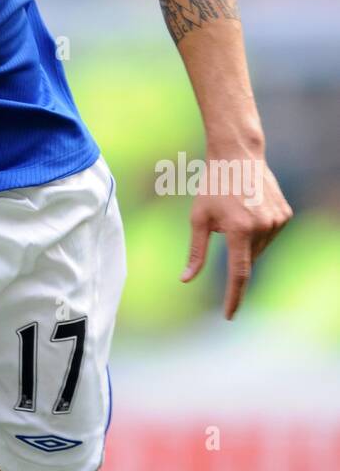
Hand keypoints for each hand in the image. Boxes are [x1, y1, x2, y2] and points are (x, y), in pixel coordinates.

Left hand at [180, 152, 293, 319]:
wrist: (238, 155)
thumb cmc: (212, 186)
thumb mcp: (198, 218)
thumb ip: (196, 252)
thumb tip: (186, 280)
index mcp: (239, 230)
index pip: (239, 274)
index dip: (234, 297)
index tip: (229, 315)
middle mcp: (262, 227)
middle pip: (247, 258)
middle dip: (234, 251)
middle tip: (224, 224)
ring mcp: (277, 221)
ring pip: (259, 248)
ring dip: (247, 241)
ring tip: (237, 212)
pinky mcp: (285, 215)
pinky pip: (270, 235)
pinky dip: (259, 231)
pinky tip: (250, 208)